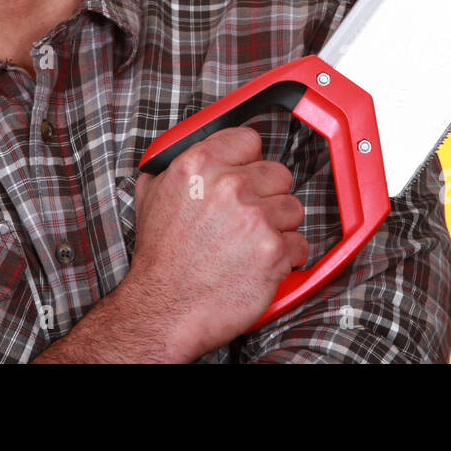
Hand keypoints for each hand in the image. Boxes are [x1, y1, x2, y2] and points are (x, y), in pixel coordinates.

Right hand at [121, 125, 308, 359]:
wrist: (164, 310)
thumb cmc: (160, 260)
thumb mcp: (151, 196)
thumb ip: (173, 167)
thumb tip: (186, 152)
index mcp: (199, 165)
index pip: (249, 140)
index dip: (248, 161)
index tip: (247, 177)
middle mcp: (229, 186)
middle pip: (278, 174)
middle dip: (267, 196)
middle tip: (248, 219)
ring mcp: (255, 218)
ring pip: (293, 209)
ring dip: (279, 227)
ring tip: (251, 245)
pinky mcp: (273, 251)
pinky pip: (299, 243)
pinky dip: (286, 257)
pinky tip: (260, 264)